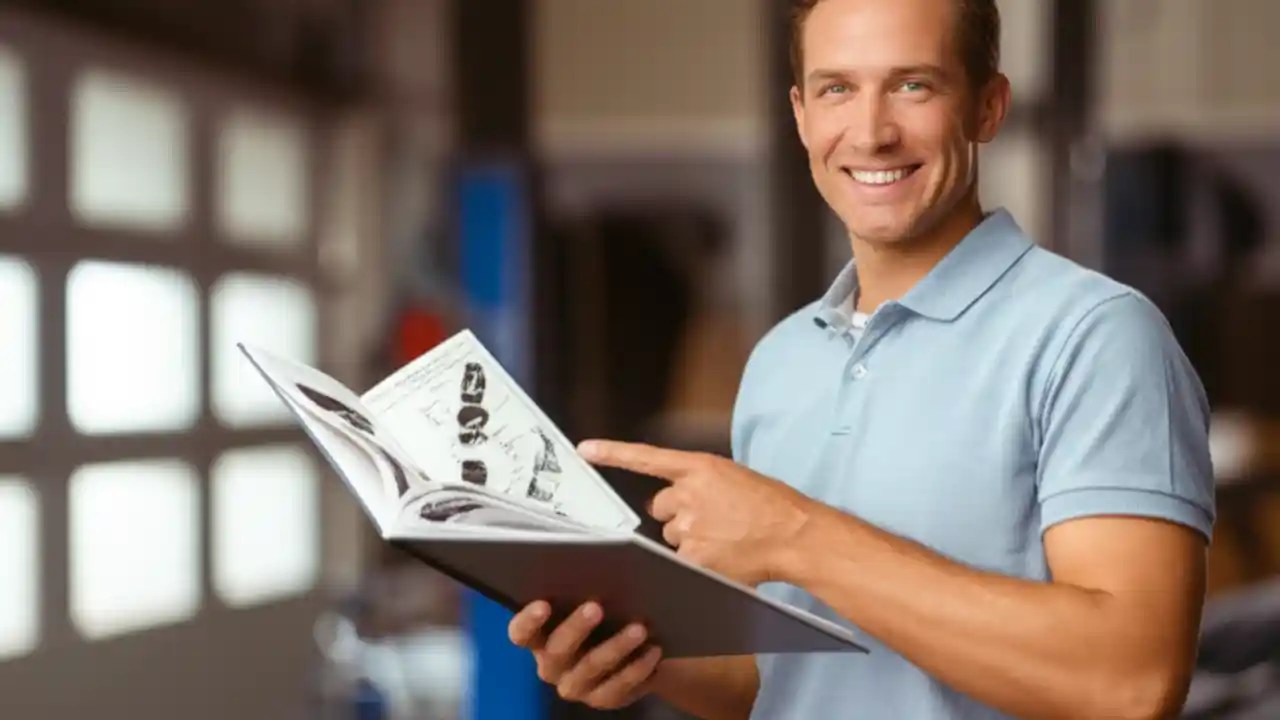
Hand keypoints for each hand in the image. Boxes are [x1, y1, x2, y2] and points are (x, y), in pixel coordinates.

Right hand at [507, 600, 663, 708]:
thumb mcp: (588, 598)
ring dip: (616, 647)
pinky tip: (653, 649)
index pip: (520, 634)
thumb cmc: (602, 611)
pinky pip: (619, 686)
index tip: (543, 603)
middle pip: (557, 651)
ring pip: (592, 668)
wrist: (629, 647)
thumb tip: (588, 557)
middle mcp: (551, 665)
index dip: (528, 621)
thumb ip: (580, 585)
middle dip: (576, 628)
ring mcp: (576, 685)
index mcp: (538, 638)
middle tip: (596, 607)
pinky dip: (638, 667)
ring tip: (638, 628)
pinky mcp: (604, 698)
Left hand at [578, 440, 814, 585]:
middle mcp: (688, 493)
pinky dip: (696, 562)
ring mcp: (689, 526)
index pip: (646, 458)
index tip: (584, 449)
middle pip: (660, 507)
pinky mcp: (693, 556)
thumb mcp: (733, 478)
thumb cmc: (770, 505)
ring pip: (671, 535)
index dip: (612, 453)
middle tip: (710, 520)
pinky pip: (680, 559)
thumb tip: (680, 502)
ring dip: (689, 538)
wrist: (793, 534)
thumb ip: (701, 484)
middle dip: (678, 514)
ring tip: (723, 539)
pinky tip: (722, 557)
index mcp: (699, 467)